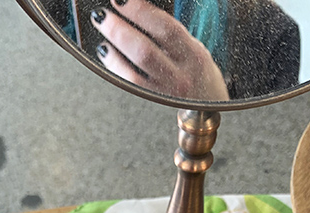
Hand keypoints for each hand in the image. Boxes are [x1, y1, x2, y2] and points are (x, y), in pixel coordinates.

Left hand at [90, 0, 229, 100]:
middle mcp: (180, 77)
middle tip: (102, 15)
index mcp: (194, 56)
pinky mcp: (152, 104)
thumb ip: (169, 33)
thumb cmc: (196, 71)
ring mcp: (164, 94)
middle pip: (144, 52)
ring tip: (102, 36)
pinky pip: (129, 87)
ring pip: (132, 74)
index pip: (166, 28)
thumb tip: (137, 10)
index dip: (140, 11)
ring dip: (112, 53)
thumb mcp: (193, 47)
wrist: (207, 106)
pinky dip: (114, 68)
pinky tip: (107, 55)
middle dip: (119, 31)